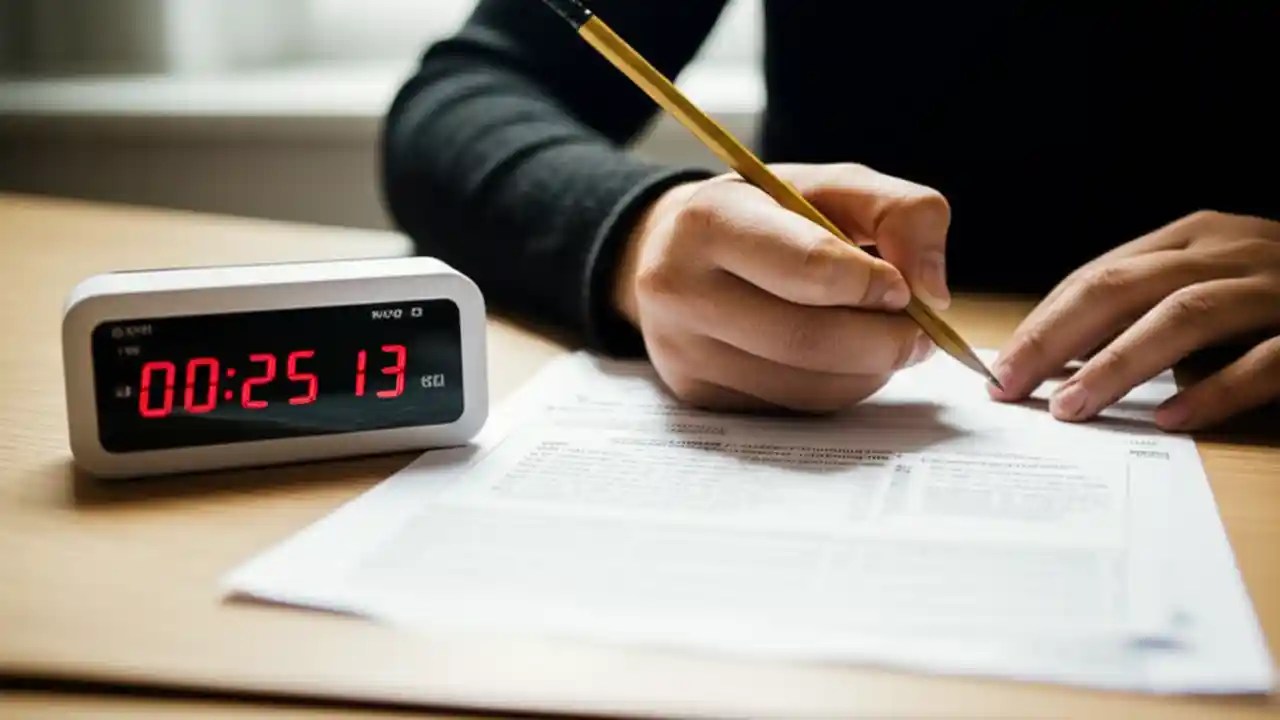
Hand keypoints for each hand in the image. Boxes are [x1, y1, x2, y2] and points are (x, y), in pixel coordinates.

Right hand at [612, 163, 950, 411]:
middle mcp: (680, 288)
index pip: (807, 268)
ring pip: (805, 385)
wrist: (671, 251)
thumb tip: (932, 291)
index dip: (871, 284)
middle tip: (918, 334)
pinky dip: (837, 389)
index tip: (902, 287)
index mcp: (710, 219)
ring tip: (882, 341)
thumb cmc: (765, 214)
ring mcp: (682, 350)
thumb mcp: (829, 185)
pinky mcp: (695, 394)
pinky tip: (842, 361)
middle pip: (806, 339)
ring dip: (867, 371)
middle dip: (882, 341)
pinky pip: (791, 408)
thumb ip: (899, 212)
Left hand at [990, 210, 1279, 430]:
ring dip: (1119, 363)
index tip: (1001, 366)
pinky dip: (1214, 389)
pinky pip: (1266, 360)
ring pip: (1186, 316)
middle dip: (1057, 337)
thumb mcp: (1216, 285)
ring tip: (1071, 407)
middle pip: (1125, 287)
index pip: (1100, 274)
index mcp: (1200, 237)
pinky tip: (1170, 419)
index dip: (1044, 320)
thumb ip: (1152, 308)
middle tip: (1011, 386)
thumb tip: (1062, 360)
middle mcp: (1236, 251)